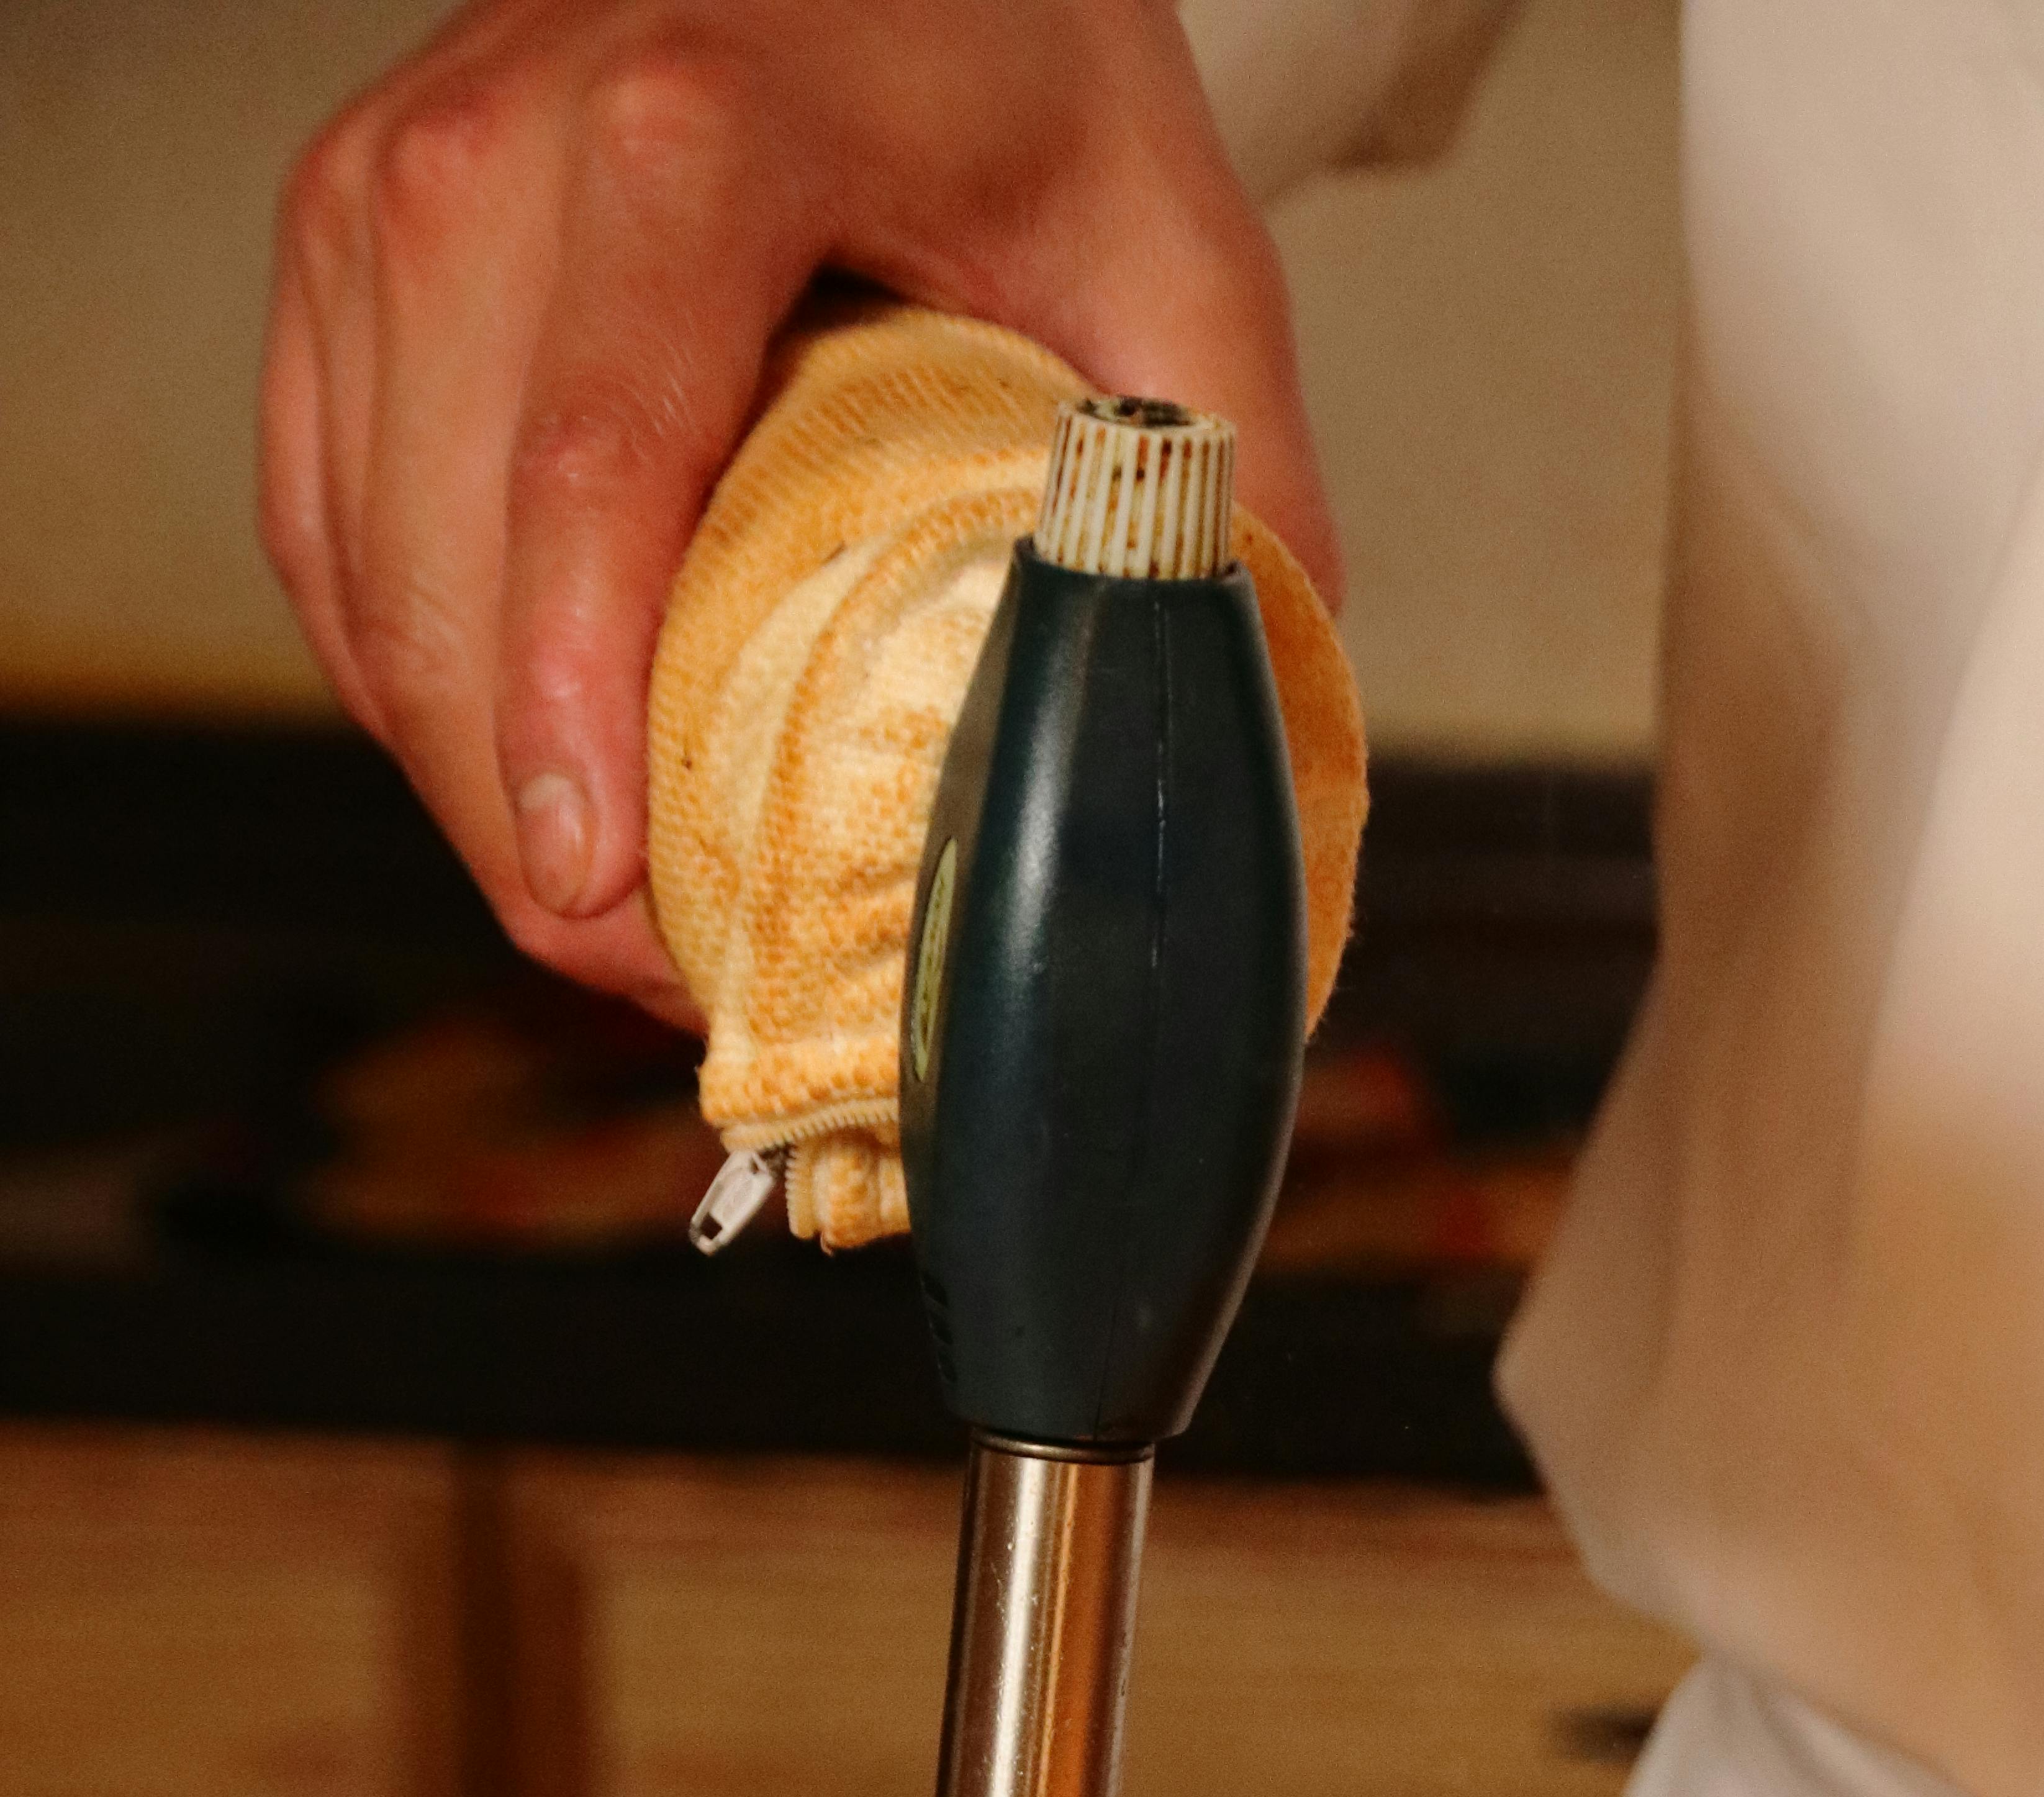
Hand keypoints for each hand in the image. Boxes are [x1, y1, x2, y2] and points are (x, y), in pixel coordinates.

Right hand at [262, 0, 1338, 1021]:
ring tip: (624, 918)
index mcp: (689, 125)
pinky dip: (422, 701)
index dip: (579, 712)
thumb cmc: (1009, 62)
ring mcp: (380, 201)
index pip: (595, 459)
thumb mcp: (1172, 248)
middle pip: (449, 569)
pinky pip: (328, 548)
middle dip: (536, 830)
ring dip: (477, 794)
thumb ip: (1221, 500)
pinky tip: (539, 787)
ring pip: (368, 590)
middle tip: (669, 980)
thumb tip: (1238, 760)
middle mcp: (490, 151)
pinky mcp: (336, 268)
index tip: (603, 897)